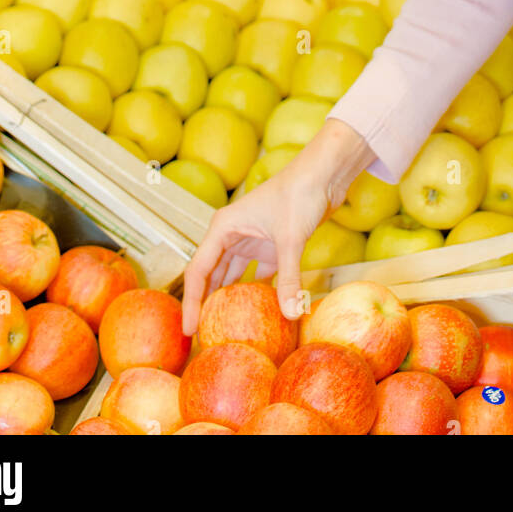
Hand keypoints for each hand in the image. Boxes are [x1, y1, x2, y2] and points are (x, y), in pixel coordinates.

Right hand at [181, 121, 374, 334]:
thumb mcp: (291, 239)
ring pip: (231, 276)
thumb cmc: (299, 194)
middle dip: (206, 305)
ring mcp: (250, 240)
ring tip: (223, 329)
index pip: (199, 271)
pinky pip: (255, 275)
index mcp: (223, 228)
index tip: (189, 330)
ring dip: (228, 299)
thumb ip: (288, 278)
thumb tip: (291, 314)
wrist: (323, 174)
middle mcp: (231, 234)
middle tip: (203, 337)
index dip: (192, 302)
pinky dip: (255, 292)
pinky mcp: (270, 246)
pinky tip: (256, 313)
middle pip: (211, 275)